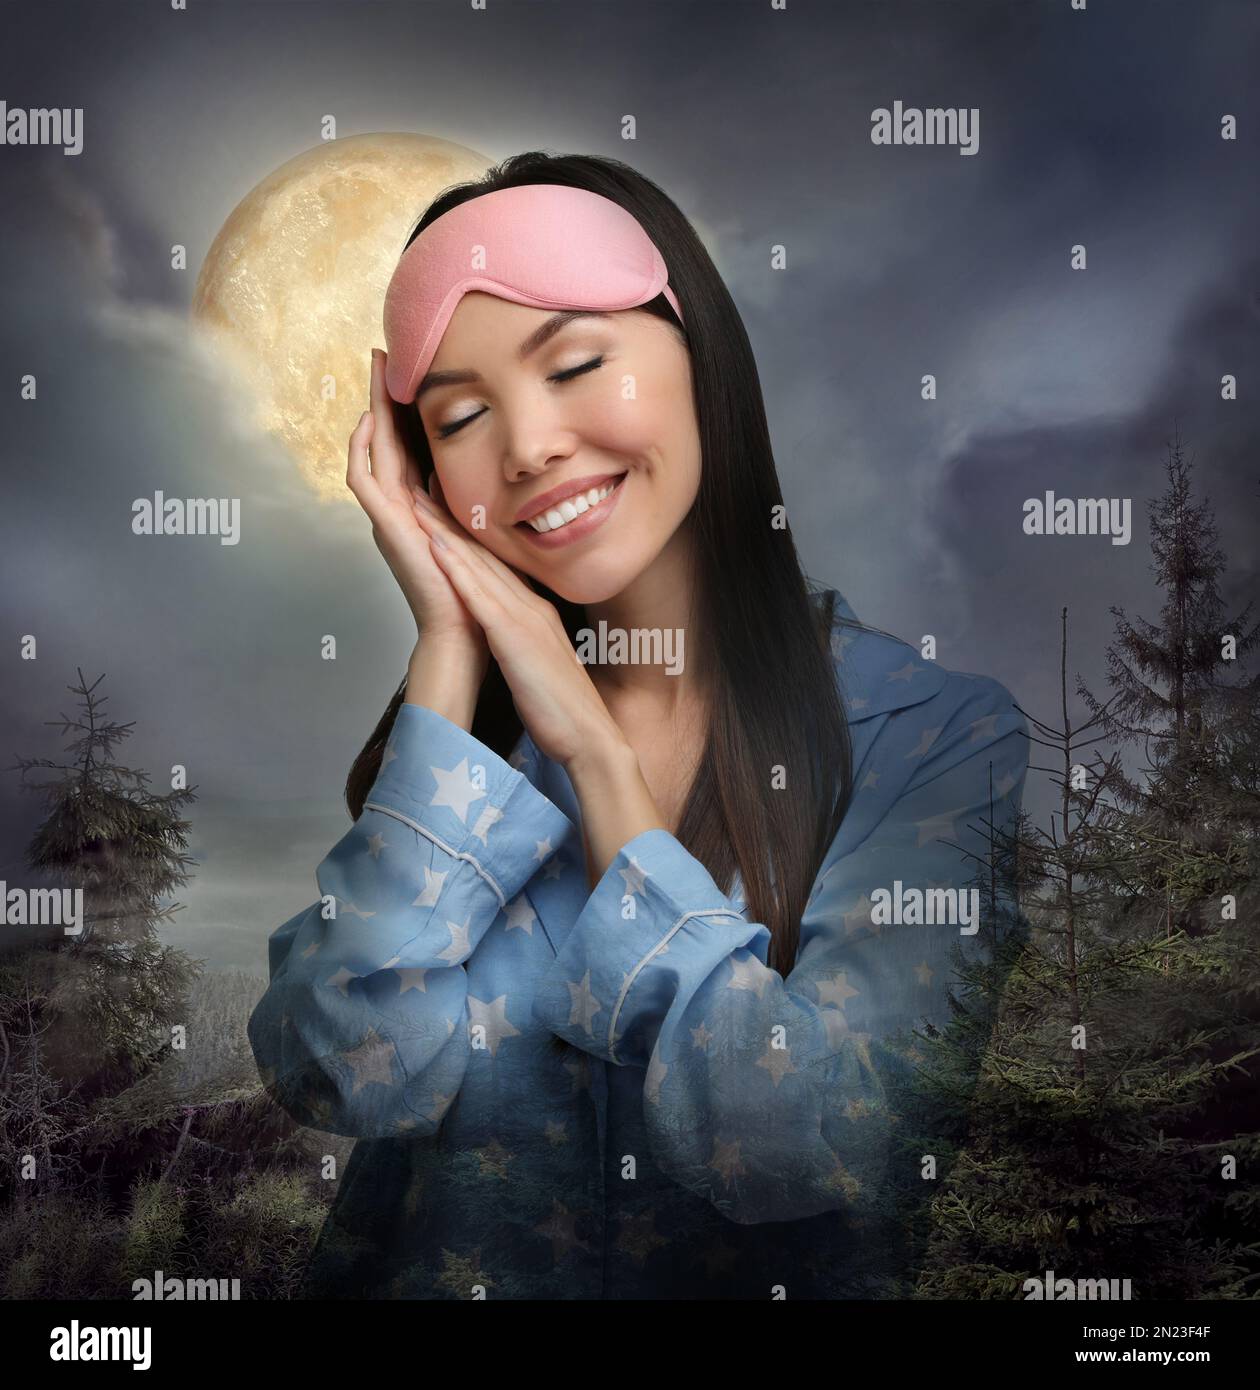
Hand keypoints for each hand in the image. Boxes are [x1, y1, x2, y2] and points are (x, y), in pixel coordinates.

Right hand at [345, 349, 487, 659]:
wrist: (462, 630)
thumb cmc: (474, 592)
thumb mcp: (478, 532)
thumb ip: (472, 502)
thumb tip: (491, 469)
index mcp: (419, 508)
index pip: (408, 447)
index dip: (406, 411)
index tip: (412, 374)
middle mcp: (398, 508)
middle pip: (385, 440)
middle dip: (383, 397)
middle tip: (382, 354)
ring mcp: (387, 517)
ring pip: (370, 450)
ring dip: (371, 409)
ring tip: (374, 371)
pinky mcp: (384, 528)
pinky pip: (362, 480)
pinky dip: (362, 449)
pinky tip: (370, 420)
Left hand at [408, 504, 630, 771]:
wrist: (591, 738)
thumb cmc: (566, 713)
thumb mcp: (543, 667)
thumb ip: (529, 646)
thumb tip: (515, 643)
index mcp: (538, 616)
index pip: (498, 570)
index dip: (470, 540)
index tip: (447, 515)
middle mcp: (532, 609)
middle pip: (485, 559)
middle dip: (452, 524)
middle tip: (423, 490)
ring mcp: (524, 621)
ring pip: (479, 568)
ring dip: (447, 534)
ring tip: (417, 503)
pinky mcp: (515, 640)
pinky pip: (481, 598)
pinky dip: (458, 570)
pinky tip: (437, 548)